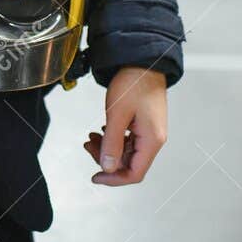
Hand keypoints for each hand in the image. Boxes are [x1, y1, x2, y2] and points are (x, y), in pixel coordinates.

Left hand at [85, 66, 167, 186]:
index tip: (95, 177)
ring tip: (90, 137)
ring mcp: (149, 131)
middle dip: (106, 159)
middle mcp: (154, 138)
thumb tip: (107, 167)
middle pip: (129, 163)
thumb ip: (112, 144)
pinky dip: (113, 138)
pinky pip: (128, 140)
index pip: (135, 173)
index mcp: (152, 140)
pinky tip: (102, 131)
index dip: (114, 179)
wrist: (141, 61)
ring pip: (127, 152)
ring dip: (107, 148)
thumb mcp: (117, 115)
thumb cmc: (133, 83)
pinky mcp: (144, 124)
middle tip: (88, 145)